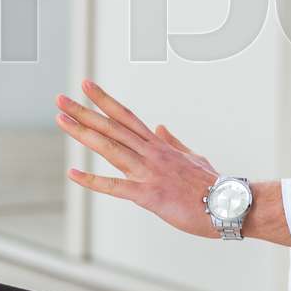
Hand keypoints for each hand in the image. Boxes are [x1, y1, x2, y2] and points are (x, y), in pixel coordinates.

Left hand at [55, 79, 223, 238]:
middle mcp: (151, 154)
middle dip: (84, 112)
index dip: (104, 100)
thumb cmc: (213, 185)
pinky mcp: (149, 195)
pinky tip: (72, 173)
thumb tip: (160, 127)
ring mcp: (150, 172)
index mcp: (159, 145)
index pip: (126, 116)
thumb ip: (174, 142)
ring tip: (61, 120)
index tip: (85, 86)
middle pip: (112, 128)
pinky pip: (116, 186)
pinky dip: (92, 181)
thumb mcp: (193, 157)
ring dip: (84, 134)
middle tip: (59, 99)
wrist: (231, 205)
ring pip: (110, 148)